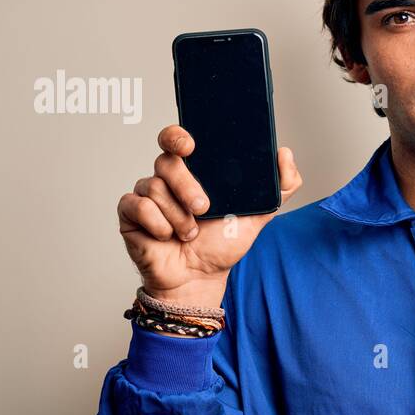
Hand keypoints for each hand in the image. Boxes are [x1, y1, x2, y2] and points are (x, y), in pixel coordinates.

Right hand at [117, 125, 301, 305]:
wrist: (199, 277)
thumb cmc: (222, 244)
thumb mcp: (259, 214)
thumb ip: (280, 186)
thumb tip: (284, 153)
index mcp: (195, 170)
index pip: (177, 139)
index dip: (178, 136)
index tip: (190, 146)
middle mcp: (168, 178)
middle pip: (167, 162)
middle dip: (186, 186)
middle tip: (203, 208)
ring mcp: (147, 194)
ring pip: (155, 187)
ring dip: (179, 217)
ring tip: (189, 233)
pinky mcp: (130, 212)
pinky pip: (139, 206)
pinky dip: (159, 225)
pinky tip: (167, 237)